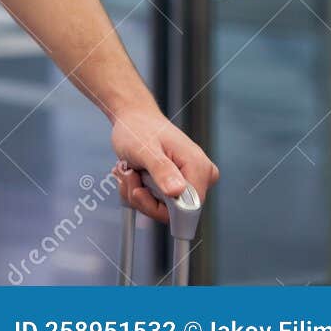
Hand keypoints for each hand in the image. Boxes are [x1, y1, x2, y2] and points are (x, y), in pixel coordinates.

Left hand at [110, 107, 217, 224]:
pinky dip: (138, 190)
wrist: (133, 117)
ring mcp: (189, 181)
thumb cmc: (138, 128)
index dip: (158, 208)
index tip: (137, 191)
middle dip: (143, 198)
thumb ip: (161, 169)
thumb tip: (177, 192)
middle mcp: (201, 177)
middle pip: (172, 212)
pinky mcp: (178, 184)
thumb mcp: (144, 148)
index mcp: (199, 168)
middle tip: (129, 175)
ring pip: (161, 208)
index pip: (187, 210)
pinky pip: (157, 202)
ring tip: (129, 171)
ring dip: (136, 192)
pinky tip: (132, 173)